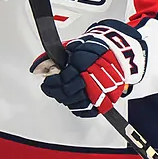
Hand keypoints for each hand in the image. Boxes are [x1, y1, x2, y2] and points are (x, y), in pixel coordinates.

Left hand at [31, 20, 146, 117]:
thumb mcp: (73, 47)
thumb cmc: (97, 49)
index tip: (47, 82)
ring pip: (78, 103)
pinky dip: (79, 109)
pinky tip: (74, 102)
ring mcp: (103, 90)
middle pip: (69, 92)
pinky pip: (90, 111)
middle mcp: (96, 77)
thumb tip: (37, 68)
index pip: (64, 79)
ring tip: (61, 94)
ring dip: (66, 100)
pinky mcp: (108, 100)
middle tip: (50, 88)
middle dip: (56, 91)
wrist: (119, 53)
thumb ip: (54, 57)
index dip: (52, 82)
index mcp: (86, 63)